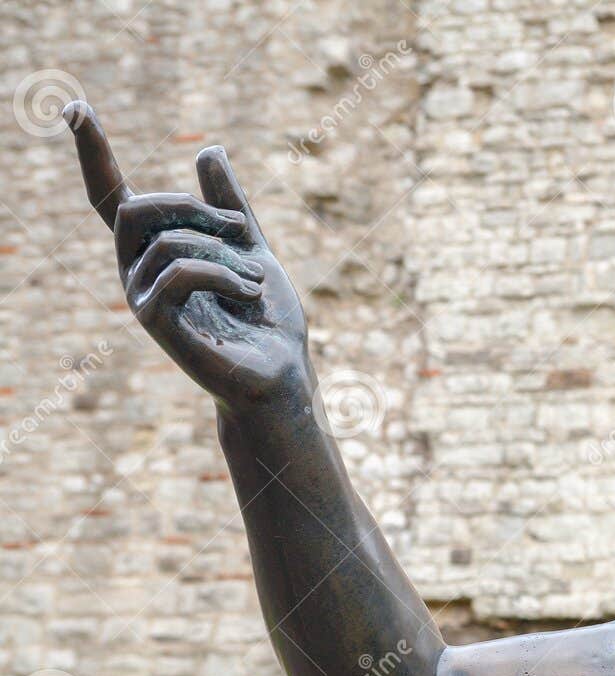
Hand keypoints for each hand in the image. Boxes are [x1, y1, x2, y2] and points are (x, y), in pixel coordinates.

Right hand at [65, 101, 310, 408]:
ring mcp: (140, 296)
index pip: (111, 196)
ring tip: (256, 283)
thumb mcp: (251, 249)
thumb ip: (228, 206)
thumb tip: (209, 150)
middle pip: (137, 207)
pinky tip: (250, 294)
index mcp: (154, 251)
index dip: (93, 153)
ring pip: (168, 240)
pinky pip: (177, 270)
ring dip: (225, 253)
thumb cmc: (268, 319)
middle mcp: (136, 271)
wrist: (282, 373)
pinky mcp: (153, 320)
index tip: (75, 106)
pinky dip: (223, 274)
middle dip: (193, 206)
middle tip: (241, 229)